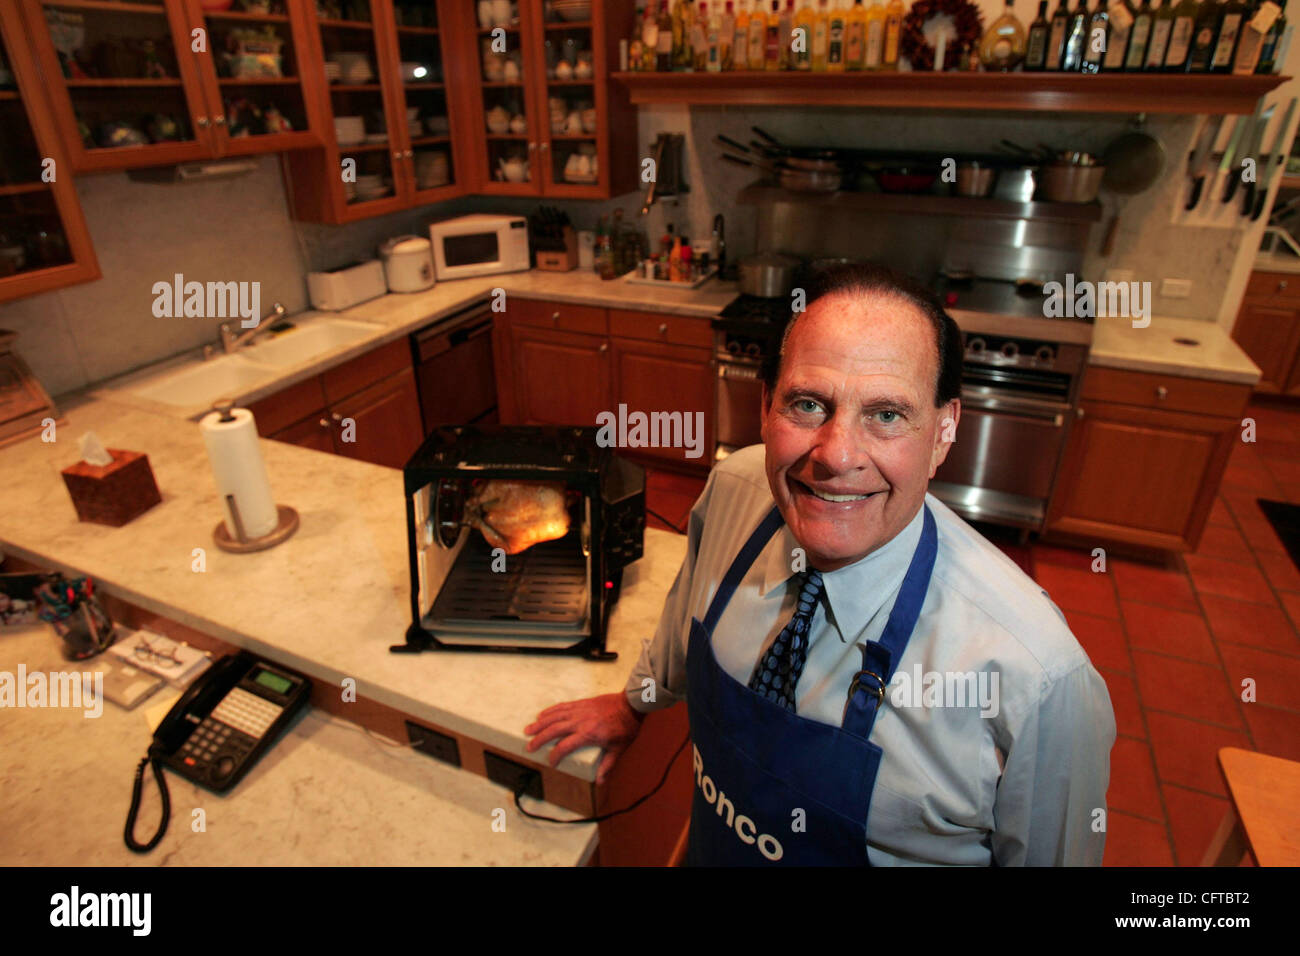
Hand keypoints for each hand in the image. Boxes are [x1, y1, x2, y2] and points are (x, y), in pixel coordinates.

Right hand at [525, 693, 645, 785]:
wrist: (631, 705)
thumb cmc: (626, 728)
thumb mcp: (619, 749)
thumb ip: (608, 765)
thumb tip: (599, 781)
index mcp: (589, 734)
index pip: (565, 746)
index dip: (555, 756)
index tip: (551, 763)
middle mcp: (581, 721)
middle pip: (554, 730)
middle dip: (540, 739)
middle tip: (529, 747)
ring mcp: (580, 711)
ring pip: (555, 716)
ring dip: (540, 724)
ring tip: (528, 730)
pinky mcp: (581, 703)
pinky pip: (562, 707)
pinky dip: (550, 711)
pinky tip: (542, 715)